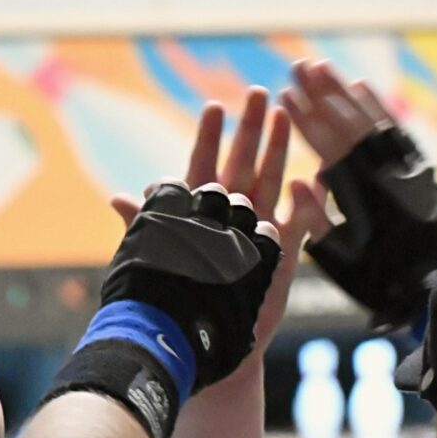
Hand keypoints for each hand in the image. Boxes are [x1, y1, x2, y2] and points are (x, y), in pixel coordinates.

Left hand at [115, 87, 326, 369]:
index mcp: (202, 215)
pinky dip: (310, 199)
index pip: (206, 167)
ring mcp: (259, 230)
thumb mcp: (161, 261)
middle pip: (244, 163)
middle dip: (251, 129)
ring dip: (279, 149)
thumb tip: (119, 198)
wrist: (211, 343)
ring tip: (285, 115)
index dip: (210, 137)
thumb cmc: (183, 304)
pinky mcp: (283, 251)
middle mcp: (232, 216)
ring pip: (273, 180)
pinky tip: (318, 175)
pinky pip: (301, 220)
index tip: (214, 106)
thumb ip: (144, 227)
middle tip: (258, 93)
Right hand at [280, 59, 436, 326]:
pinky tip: (360, 87)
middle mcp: (383, 171)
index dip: (305, 119)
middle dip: (321, 93)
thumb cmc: (378, 276)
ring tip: (321, 67)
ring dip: (344, 91)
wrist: (434, 281)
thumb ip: (315, 220)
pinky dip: (376, 106)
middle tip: (297, 66)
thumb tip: (295, 181)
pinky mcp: (419, 166)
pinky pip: (395, 127)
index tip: (285, 95)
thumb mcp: (339, 258)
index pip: (327, 145)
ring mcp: (403, 164)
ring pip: (371, 118)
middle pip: (347, 122)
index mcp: (359, 193)